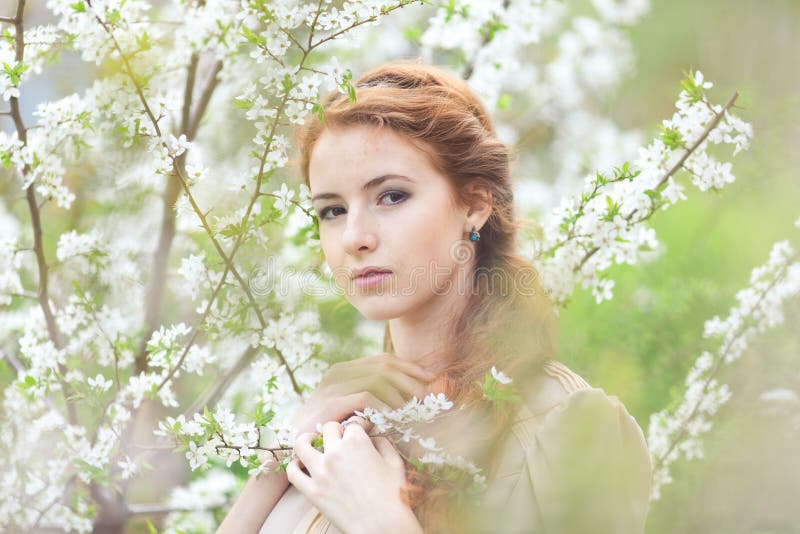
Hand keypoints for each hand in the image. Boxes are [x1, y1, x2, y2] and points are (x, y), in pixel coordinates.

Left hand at [286, 420, 423, 533]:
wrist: (382, 524)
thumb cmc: (393, 495)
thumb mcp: (395, 462)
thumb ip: (383, 444)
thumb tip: (373, 438)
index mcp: (356, 442)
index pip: (352, 425)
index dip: (358, 427)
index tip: (361, 431)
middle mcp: (335, 452)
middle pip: (328, 429)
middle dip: (336, 431)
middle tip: (341, 439)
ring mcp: (320, 471)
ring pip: (302, 444)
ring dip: (307, 439)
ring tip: (311, 441)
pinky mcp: (312, 491)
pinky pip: (293, 473)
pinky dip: (294, 465)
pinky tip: (300, 464)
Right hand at [290, 353, 435, 434]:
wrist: (293, 444)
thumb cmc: (326, 430)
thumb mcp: (350, 410)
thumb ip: (371, 400)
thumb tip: (406, 398)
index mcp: (345, 370)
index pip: (383, 360)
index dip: (409, 366)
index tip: (430, 376)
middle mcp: (339, 373)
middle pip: (384, 366)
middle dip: (410, 379)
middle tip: (426, 396)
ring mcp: (334, 386)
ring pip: (378, 379)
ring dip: (401, 393)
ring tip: (414, 408)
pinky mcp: (332, 403)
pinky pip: (366, 397)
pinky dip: (385, 405)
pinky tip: (395, 416)